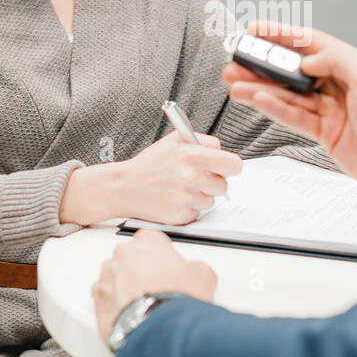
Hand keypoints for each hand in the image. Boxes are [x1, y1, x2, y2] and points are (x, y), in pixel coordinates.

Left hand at [92, 228, 216, 341]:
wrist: (160, 328)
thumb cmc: (177, 298)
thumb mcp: (203, 274)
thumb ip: (193, 267)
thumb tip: (193, 275)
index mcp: (147, 241)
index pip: (151, 240)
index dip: (161, 256)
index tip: (167, 267)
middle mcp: (123, 254)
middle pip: (130, 258)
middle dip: (141, 271)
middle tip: (157, 288)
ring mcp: (107, 277)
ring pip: (115, 278)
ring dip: (126, 288)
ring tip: (144, 305)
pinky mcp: (97, 300)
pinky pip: (105, 299)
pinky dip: (115, 306)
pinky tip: (131, 315)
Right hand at [117, 129, 242, 224]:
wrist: (124, 186)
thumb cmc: (150, 164)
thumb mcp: (174, 141)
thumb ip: (202, 142)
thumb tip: (222, 150)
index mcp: (192, 155)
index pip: (232, 164)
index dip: (230, 166)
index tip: (226, 168)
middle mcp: (191, 177)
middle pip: (223, 186)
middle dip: (214, 182)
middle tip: (198, 178)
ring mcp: (186, 198)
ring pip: (211, 201)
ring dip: (200, 196)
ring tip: (181, 188)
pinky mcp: (181, 216)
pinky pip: (197, 213)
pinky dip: (189, 208)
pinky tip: (174, 199)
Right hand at [221, 20, 356, 212]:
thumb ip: (336, 60)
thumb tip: (309, 59)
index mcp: (353, 66)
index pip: (311, 44)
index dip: (283, 35)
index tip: (257, 30)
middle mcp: (340, 86)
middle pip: (294, 70)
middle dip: (264, 64)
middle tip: (238, 59)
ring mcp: (331, 110)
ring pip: (288, 95)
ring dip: (260, 87)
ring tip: (235, 81)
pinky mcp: (325, 133)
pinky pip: (293, 117)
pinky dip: (273, 108)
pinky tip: (256, 99)